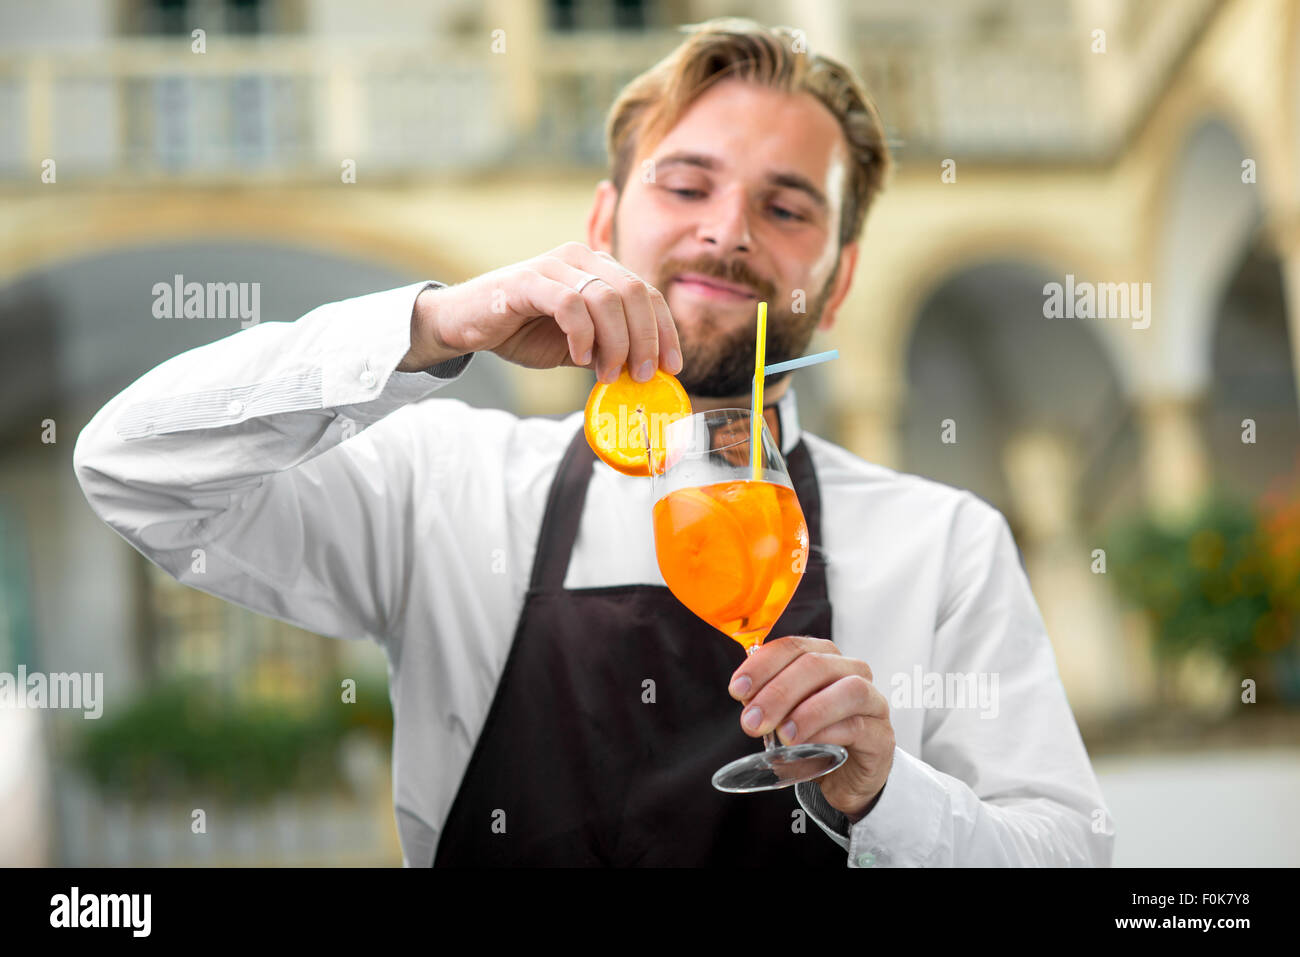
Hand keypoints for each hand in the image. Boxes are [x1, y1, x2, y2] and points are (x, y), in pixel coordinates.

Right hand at [403, 242, 682, 381]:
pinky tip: (579, 357)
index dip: (665, 330)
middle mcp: (580, 258)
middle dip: (646, 338)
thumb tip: (646, 372)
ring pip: (606, 298)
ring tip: (608, 372)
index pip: (647, 293)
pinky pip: (570, 303)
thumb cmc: (522, 331)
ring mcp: (554, 266)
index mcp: (598, 268)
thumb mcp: (577, 344)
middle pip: (635, 292)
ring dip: (616, 342)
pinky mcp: (528, 281)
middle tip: (642, 374)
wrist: (465, 324)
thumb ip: (609, 349)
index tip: (672, 367)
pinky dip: (582, 335)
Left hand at [728, 635, 894, 820]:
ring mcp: (873, 702)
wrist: (846, 776)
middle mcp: (852, 672)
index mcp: (825, 658)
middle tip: (752, 721)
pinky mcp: (881, 736)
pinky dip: (827, 733)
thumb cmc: (813, 737)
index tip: (737, 689)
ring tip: (782, 735)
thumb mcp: (785, 714)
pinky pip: (858, 726)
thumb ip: (767, 699)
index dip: (762, 664)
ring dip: (809, 711)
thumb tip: (745, 695)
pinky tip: (805, 745)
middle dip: (778, 692)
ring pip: (848, 690)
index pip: (794, 646)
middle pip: (816, 665)